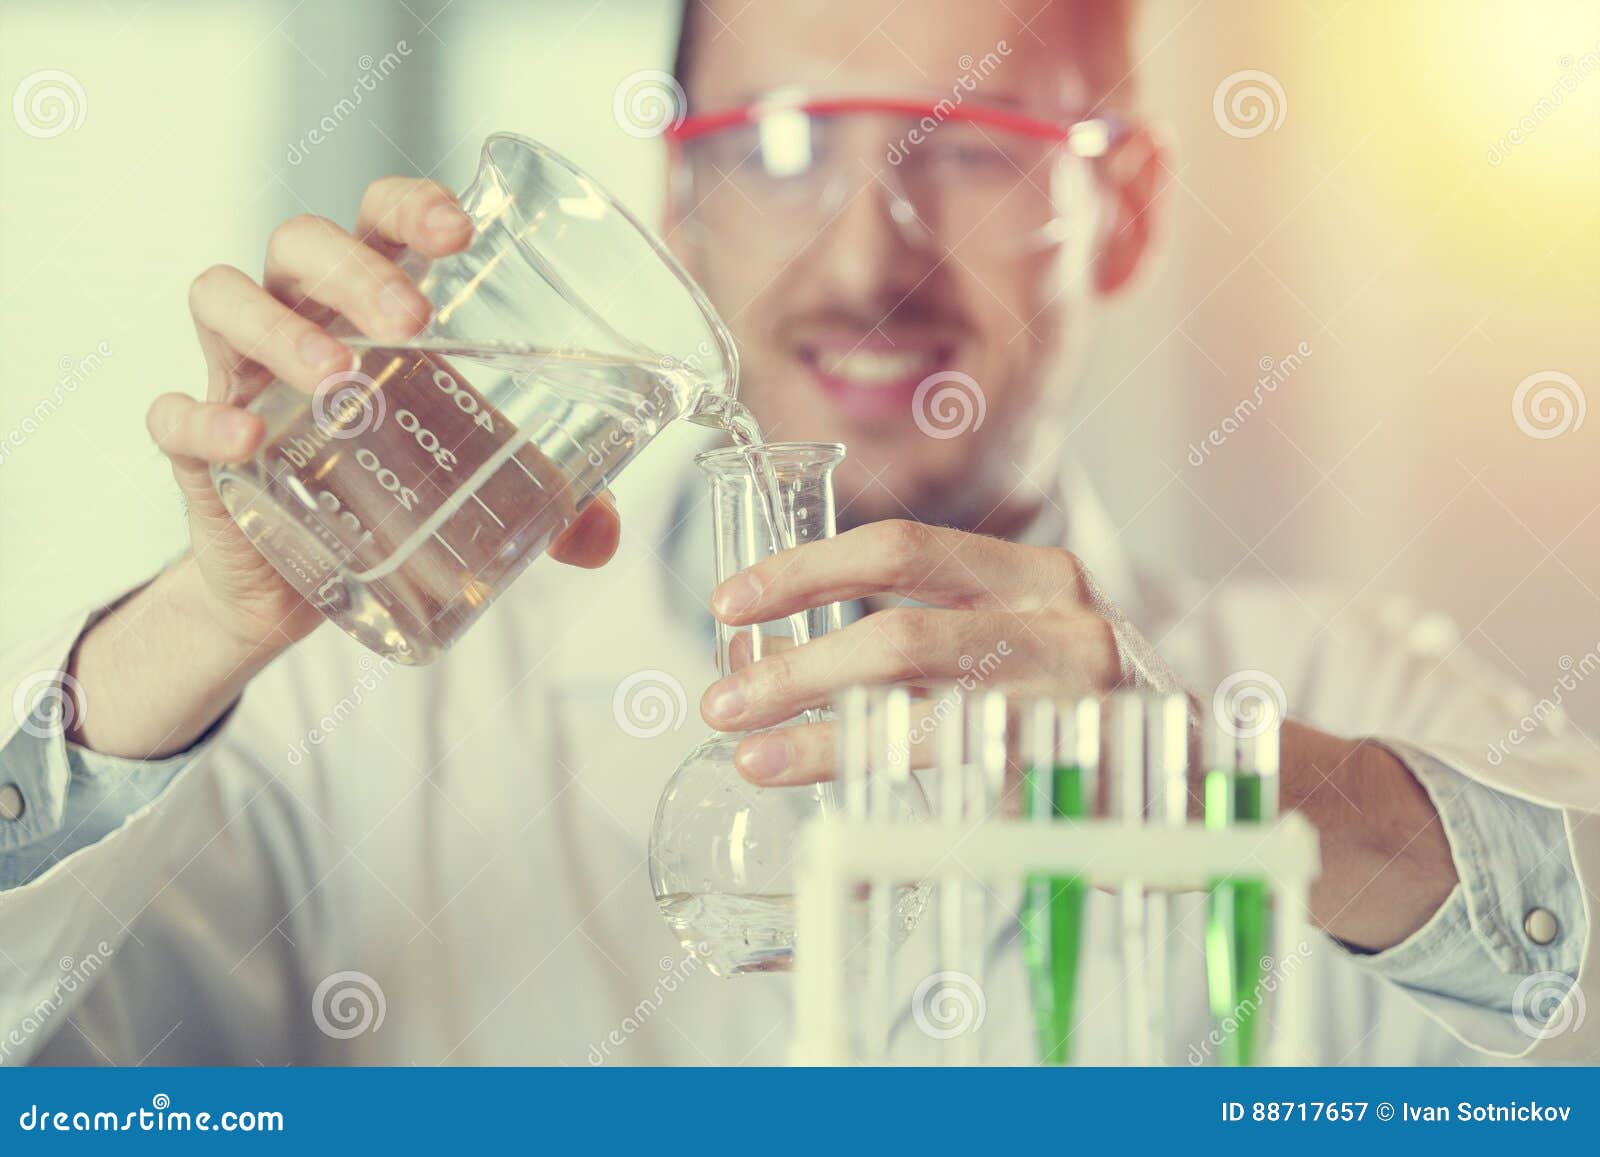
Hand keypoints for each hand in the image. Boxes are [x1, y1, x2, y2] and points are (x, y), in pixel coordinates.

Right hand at [152, 176, 620, 654]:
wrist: (301, 584)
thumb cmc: (392, 491)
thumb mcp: (482, 491)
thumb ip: (554, 508)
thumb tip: (601, 539)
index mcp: (370, 306)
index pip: (379, 218)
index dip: (411, 206)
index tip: (460, 232)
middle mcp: (299, 318)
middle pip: (300, 244)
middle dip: (355, 267)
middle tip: (411, 323)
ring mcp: (240, 377)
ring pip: (225, 299)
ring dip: (279, 328)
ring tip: (338, 376)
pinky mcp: (198, 449)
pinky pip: (175, 415)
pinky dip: (204, 418)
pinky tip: (249, 437)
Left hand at [700, 519, 1124, 783]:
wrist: (1205, 773)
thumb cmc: (1086, 703)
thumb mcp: (1028, 634)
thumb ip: (935, 628)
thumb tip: (787, 650)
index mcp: (1036, 573)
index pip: (901, 547)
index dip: (805, 571)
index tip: (730, 603)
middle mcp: (1060, 623)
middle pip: (899, 631)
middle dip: (795, 666)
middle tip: (722, 699)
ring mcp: (1071, 702)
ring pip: (918, 706)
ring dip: (818, 733)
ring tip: (751, 756)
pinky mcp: (1071, 775)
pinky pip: (952, 782)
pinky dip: (881, 789)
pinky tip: (831, 811)